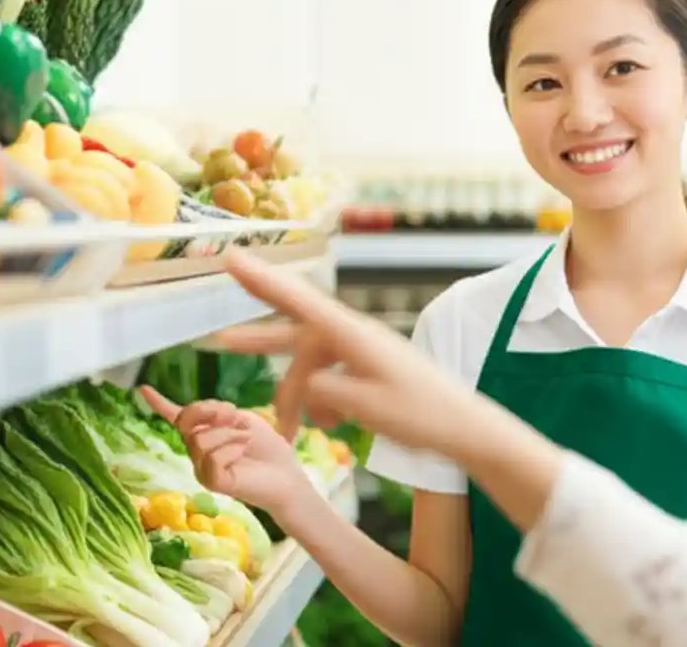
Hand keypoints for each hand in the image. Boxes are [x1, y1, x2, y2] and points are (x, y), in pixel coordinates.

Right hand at [139, 387, 312, 517]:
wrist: (287, 475)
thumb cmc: (267, 448)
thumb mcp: (242, 419)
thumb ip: (217, 413)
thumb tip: (192, 411)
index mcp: (204, 435)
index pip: (177, 418)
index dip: (159, 403)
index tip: (142, 388)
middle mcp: (197, 453)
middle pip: (188, 421)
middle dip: (214, 412)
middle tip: (237, 419)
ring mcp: (202, 469)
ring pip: (200, 439)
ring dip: (229, 433)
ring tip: (245, 441)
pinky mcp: (212, 482)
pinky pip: (212, 457)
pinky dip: (231, 449)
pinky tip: (243, 452)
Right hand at [210, 249, 488, 455]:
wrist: (465, 426)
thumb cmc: (422, 414)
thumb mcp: (365, 406)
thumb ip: (324, 393)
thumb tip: (301, 385)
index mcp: (352, 334)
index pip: (298, 300)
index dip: (260, 280)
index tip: (231, 258)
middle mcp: (354, 336)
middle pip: (297, 331)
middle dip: (260, 338)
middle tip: (222, 339)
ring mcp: (362, 353)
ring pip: (312, 365)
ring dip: (297, 396)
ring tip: (280, 423)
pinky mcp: (370, 371)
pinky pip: (331, 380)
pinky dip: (322, 403)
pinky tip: (327, 429)